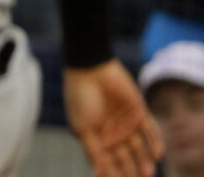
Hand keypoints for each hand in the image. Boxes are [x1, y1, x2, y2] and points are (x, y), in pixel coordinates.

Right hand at [64, 59, 162, 176]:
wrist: (90, 69)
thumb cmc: (80, 98)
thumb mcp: (82, 127)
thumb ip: (92, 150)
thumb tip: (97, 173)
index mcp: (97, 138)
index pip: (107, 163)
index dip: (112, 174)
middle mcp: (113, 134)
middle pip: (125, 159)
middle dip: (130, 172)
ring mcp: (127, 124)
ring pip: (140, 149)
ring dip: (144, 162)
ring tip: (147, 173)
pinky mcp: (139, 113)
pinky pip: (151, 131)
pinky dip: (155, 143)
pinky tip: (157, 155)